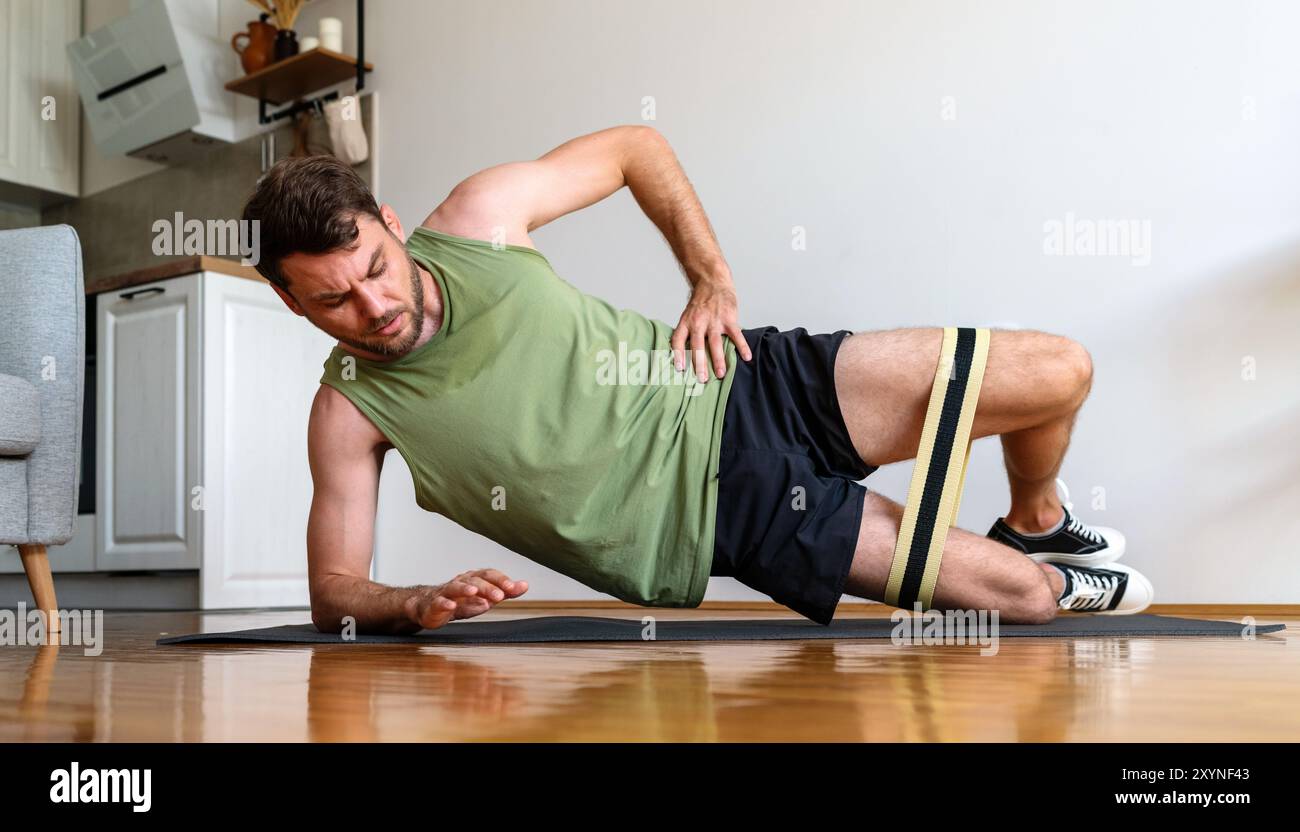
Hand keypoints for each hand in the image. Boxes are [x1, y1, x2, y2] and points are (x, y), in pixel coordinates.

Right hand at [405, 569, 528, 629]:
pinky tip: (451, 606)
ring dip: (465, 589)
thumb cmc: (462, 601)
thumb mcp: (486, 597)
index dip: (501, 580)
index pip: (489, 574)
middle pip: (475, 581)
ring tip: (474, 592)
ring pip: (456, 587)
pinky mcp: (435, 605)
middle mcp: (461, 582)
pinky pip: (439, 602)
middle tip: (500, 596)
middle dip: (488, 588)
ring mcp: (447, 593)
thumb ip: (505, 591)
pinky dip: (445, 604)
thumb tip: (525, 585)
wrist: (430, 606)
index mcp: (475, 579)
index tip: (514, 588)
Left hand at [671, 277, 752, 382]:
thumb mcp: (687, 316)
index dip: (678, 354)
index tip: (680, 369)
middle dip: (699, 363)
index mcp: (686, 322)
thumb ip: (686, 334)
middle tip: (702, 379)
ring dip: (718, 360)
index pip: (678, 340)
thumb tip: (681, 357)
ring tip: (721, 374)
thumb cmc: (699, 304)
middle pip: (698, 345)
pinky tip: (747, 357)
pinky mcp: (729, 318)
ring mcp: (714, 320)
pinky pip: (736, 334)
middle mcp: (698, 322)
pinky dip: (742, 346)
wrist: (712, 282)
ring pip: (716, 343)